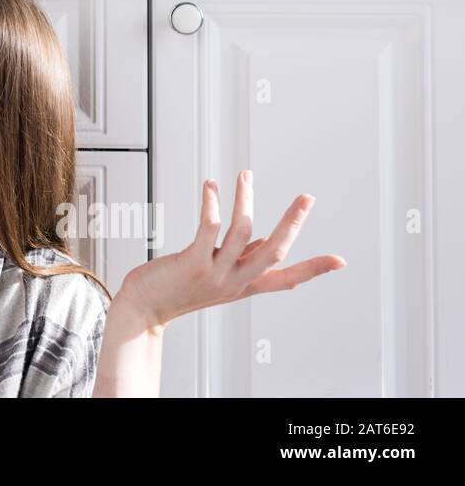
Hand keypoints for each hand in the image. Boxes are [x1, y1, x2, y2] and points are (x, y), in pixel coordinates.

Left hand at [115, 170, 346, 329]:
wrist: (143, 308)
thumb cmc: (177, 288)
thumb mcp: (217, 278)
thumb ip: (240, 259)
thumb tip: (262, 238)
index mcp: (244, 286)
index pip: (287, 278)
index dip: (314, 269)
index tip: (340, 260)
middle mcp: (234, 282)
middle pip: (274, 252)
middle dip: (292, 223)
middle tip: (307, 198)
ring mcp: (214, 273)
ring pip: (242, 231)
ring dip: (245, 200)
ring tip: (245, 176)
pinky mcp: (192, 263)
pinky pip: (209, 227)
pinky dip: (213, 203)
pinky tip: (212, 187)